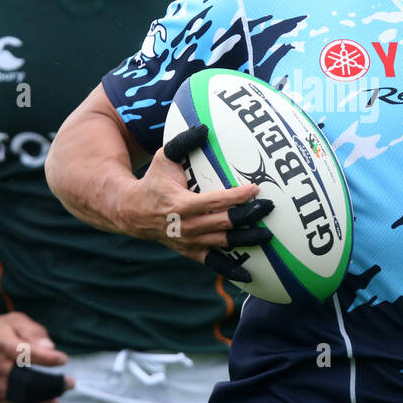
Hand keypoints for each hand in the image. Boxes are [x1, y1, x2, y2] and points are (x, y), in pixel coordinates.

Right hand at [0, 312, 72, 402]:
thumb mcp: (14, 321)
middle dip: (50, 383)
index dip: (46, 358)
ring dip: (44, 398)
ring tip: (61, 392)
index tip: (63, 359)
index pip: (23, 353)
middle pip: (23, 380)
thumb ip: (34, 331)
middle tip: (70, 383)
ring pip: (20, 397)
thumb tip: (51, 347)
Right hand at [113, 123, 274, 281]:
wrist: (132, 213)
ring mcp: (189, 242)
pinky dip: (232, 271)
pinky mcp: (191, 252)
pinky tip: (250, 275)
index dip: (236, 197)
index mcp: (181, 204)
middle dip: (248, 217)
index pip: (215, 201)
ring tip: (268, 236)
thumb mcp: (162, 157)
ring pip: (223, 244)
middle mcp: (187, 226)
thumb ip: (182, 143)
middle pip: (224, 224)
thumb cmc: (153, 181)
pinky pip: (214, 264)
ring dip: (247, 240)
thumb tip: (204, 127)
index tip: (256, 189)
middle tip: (270, 208)